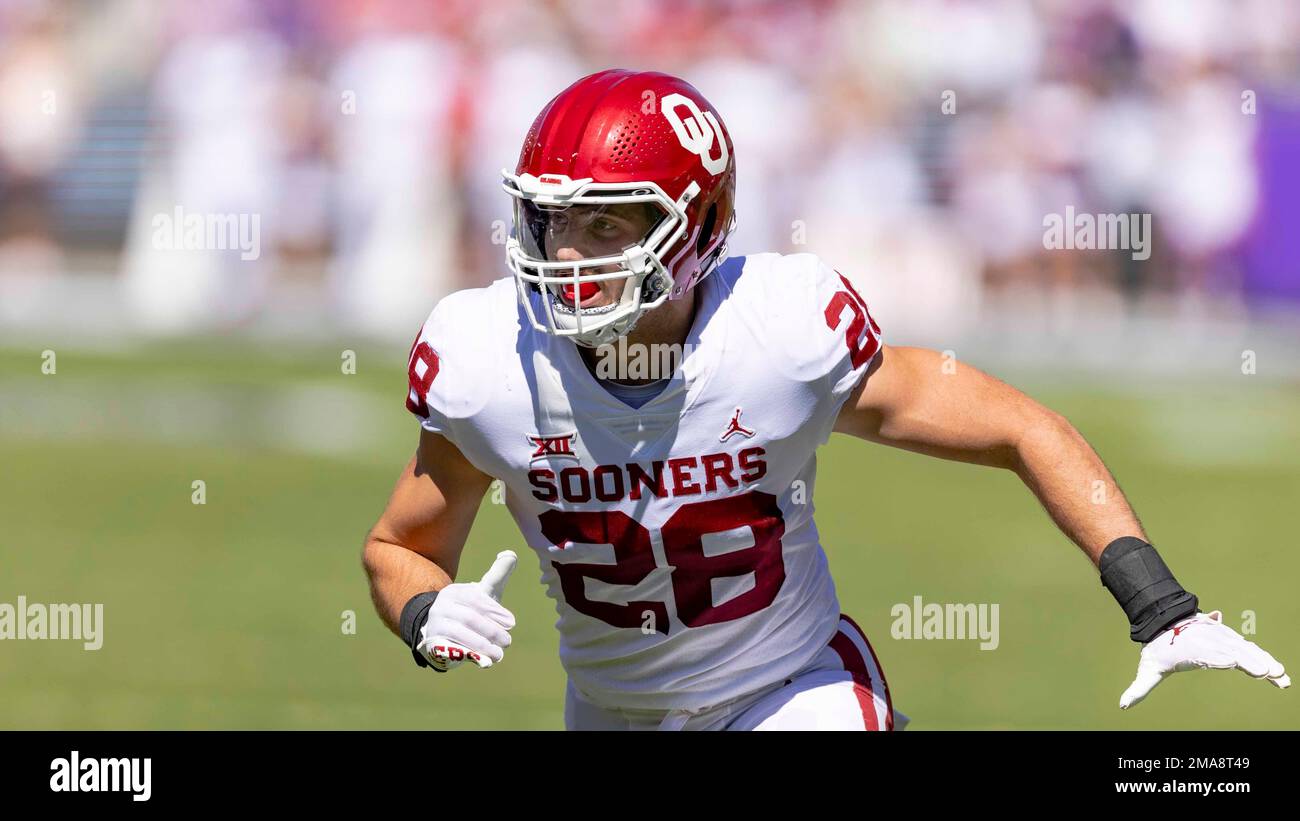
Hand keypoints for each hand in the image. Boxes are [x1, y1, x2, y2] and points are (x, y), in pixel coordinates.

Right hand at [416, 551, 516, 671]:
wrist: (440, 633)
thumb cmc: (469, 611)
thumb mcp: (482, 593)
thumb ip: (497, 575)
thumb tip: (511, 554)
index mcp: (454, 592)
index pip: (476, 599)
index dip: (495, 612)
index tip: (511, 623)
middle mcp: (441, 606)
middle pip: (469, 618)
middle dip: (491, 631)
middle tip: (507, 641)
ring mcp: (435, 626)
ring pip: (460, 634)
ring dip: (483, 645)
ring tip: (499, 654)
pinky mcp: (432, 645)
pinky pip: (450, 650)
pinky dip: (469, 656)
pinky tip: (484, 662)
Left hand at [1119, 610, 1289, 708]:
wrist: (1166, 619)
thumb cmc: (1159, 647)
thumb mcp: (1148, 668)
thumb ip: (1139, 688)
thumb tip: (1122, 706)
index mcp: (1192, 649)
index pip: (1209, 654)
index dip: (1220, 657)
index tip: (1232, 663)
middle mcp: (1211, 642)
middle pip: (1233, 652)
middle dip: (1250, 662)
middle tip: (1269, 673)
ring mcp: (1223, 639)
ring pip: (1246, 651)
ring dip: (1264, 662)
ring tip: (1281, 676)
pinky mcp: (1231, 640)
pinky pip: (1250, 650)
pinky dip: (1263, 659)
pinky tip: (1278, 672)